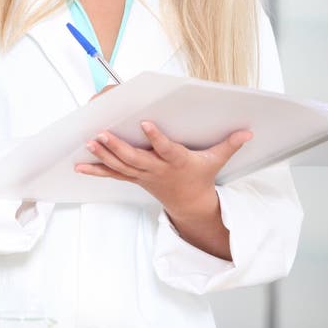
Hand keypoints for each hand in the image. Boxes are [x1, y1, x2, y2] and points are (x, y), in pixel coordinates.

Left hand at [75, 121, 251, 257]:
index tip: (145, 123)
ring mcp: (143, 176)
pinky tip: (80, 165)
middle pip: (135, 159)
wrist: (189, 204)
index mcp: (176, 161)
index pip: (165, 149)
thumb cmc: (199, 176)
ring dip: (103, 155)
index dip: (156, 138)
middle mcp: (156, 169)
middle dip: (117, 147)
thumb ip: (229, 144)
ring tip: (89, 142)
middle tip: (101, 134)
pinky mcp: (134, 178)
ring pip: (120, 166)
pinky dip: (96, 170)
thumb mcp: (215, 161)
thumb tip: (248, 132)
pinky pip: (112, 174)